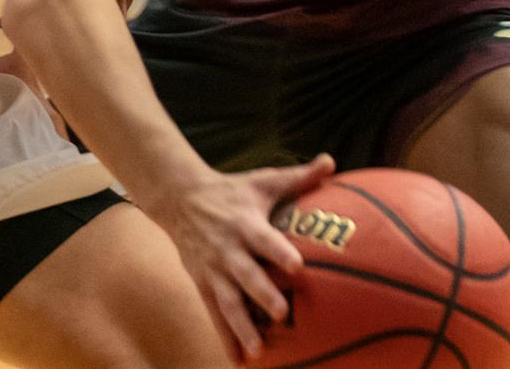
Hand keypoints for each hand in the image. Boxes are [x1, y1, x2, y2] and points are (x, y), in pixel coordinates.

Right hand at [146, 154, 335, 363]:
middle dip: (261, 294)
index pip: (263, 239)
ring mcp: (213, 270)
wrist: (178, 198)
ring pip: (228, 302)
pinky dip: (226, 337)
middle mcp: (227, 249)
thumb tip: (331, 161)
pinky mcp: (203, 284)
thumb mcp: (261, 181)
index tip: (297, 267)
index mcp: (244, 224)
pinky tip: (239, 361)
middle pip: (245, 275)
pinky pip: (215, 314)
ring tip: (259, 350)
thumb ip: (298, 177)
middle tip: (281, 313)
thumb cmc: (231, 191)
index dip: (278, 252)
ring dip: (242, 327)